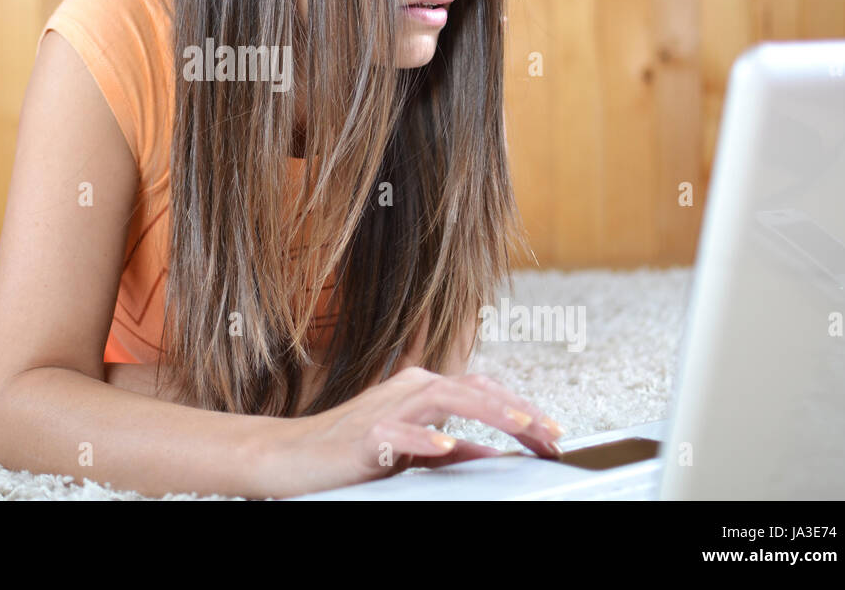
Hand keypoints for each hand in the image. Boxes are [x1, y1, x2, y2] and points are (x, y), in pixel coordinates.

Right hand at [254, 366, 564, 497]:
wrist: (292, 457)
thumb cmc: (350, 453)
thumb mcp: (411, 450)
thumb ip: (451, 449)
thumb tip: (492, 455)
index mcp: (421, 388)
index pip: (481, 390)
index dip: (520, 408)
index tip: (552, 432)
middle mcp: (408, 389)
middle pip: (472, 388)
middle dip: (517, 409)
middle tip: (551, 433)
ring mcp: (385, 409)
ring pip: (444, 399)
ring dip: (485, 411)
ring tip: (518, 426)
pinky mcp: (364, 435)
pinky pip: (398, 434)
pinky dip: (424, 439)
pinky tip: (447, 446)